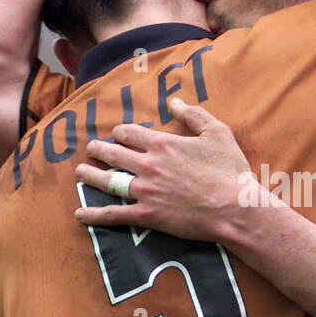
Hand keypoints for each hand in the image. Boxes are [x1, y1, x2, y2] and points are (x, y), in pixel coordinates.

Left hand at [74, 97, 252, 241]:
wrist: (235, 207)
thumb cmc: (230, 170)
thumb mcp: (218, 133)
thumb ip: (194, 114)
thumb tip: (174, 101)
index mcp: (163, 144)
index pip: (130, 133)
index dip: (121, 132)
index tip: (118, 134)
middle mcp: (148, 165)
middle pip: (114, 154)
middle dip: (99, 150)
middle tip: (91, 149)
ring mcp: (145, 191)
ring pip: (108, 181)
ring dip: (91, 176)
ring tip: (80, 172)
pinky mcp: (147, 215)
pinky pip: (114, 214)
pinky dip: (95, 214)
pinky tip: (80, 214)